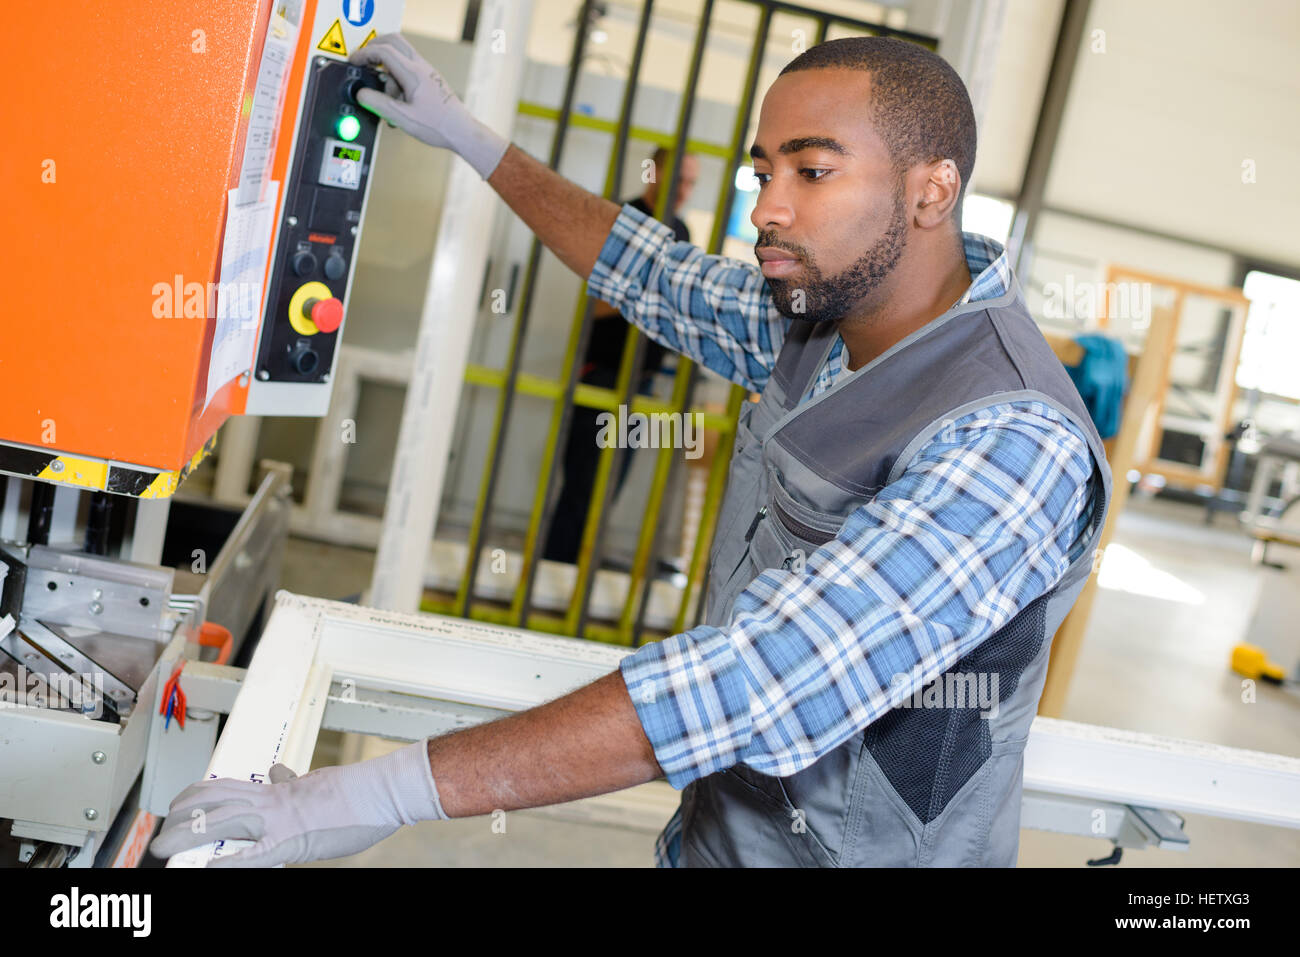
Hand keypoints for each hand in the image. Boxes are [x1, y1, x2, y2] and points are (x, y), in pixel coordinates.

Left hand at [149, 739, 445, 866]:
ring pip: (220, 821)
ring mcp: (278, 819)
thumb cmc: (357, 791)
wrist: (380, 791)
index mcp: (277, 790)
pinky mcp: (291, 841)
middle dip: (181, 817)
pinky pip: (251, 856)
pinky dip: (226, 863)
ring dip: (187, 835)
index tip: (180, 804)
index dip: (196, 796)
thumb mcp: (317, 782)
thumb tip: (278, 772)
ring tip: (165, 847)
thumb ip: (293, 782)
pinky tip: (206, 869)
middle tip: (161, 831)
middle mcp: (271, 800)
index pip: (225, 787)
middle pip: (212, 802)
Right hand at [349, 33, 508, 179]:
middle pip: (393, 41)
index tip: (354, 61)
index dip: (364, 53)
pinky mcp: (429, 80)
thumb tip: (362, 94)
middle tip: (364, 61)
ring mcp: (426, 72)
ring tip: (388, 98)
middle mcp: (421, 67)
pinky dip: (397, 80)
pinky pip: (407, 70)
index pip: (383, 51)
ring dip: (387, 71)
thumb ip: (379, 104)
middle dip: (374, 48)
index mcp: (413, 73)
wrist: (462, 132)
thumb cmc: (440, 126)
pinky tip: (398, 102)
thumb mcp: (403, 118)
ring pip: (400, 57)